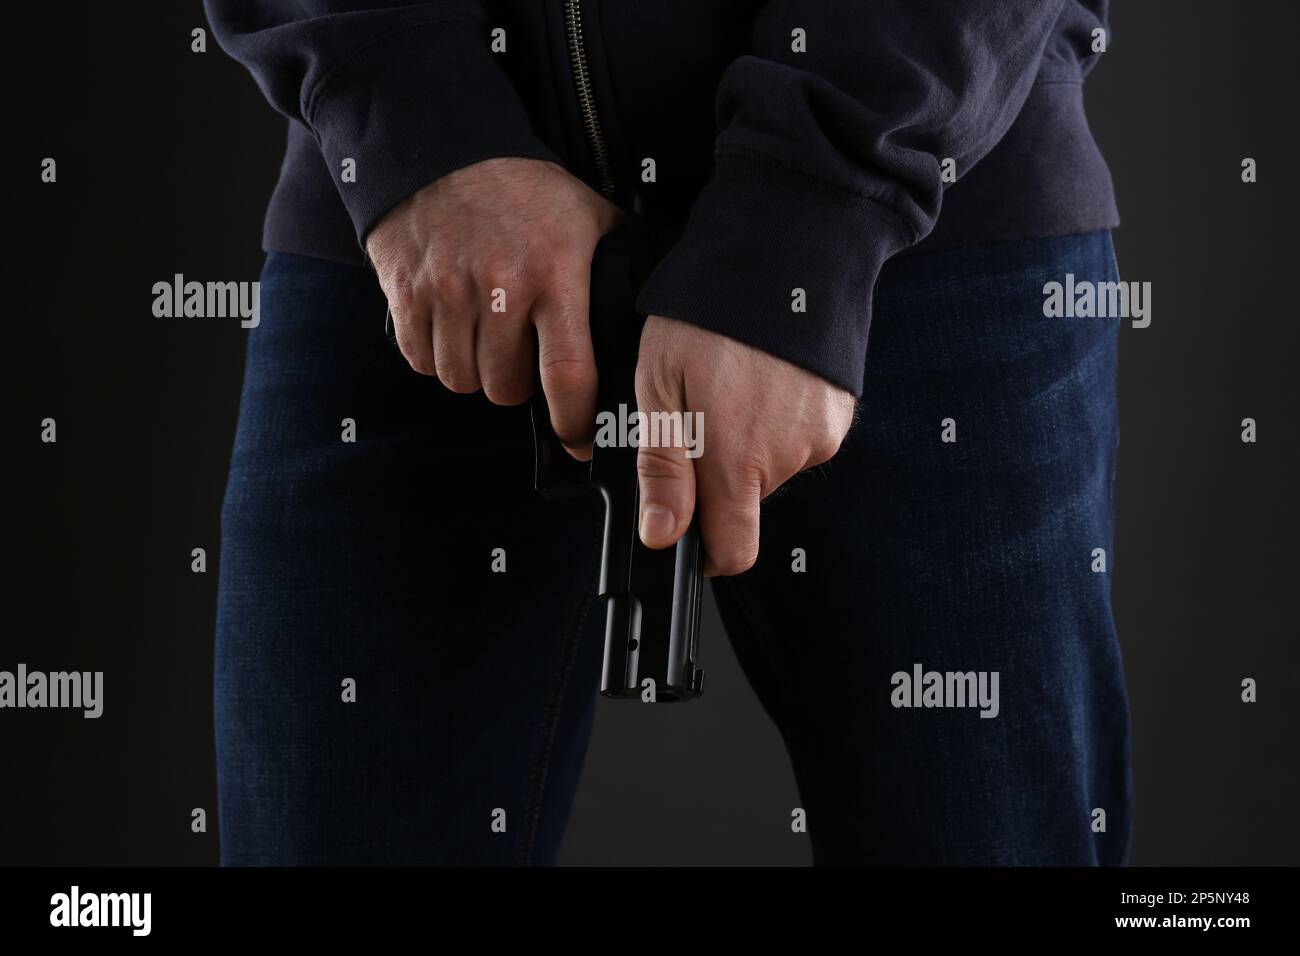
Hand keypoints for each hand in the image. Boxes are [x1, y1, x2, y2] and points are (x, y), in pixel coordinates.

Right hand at [366, 157, 621, 457]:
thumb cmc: (525, 191)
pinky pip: (423, 361)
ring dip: (477, 374)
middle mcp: (500, 288)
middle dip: (518, 388)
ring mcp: (448, 293)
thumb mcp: (588, 217)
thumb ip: (619, 266)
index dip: (573, 420)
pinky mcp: (407, 295)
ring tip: (488, 343)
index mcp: (555, 274)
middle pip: (506, 388)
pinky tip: (454, 330)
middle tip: (524, 363)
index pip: (567, 375)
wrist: (442, 150)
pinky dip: (437, 357)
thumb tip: (657, 318)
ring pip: (462, 381)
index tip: (577, 437)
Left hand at [634, 316, 855, 575]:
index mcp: (739, 460)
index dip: (704, 552)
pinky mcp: (839, 412)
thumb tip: (662, 537)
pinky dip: (776, 419)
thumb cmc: (709, 313)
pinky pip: (799, 436)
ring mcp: (821, 434)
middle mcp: (789, 457)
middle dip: (718, 476)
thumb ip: (664, 468)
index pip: (733, 551)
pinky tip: (761, 378)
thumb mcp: (660, 387)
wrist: (785, 249)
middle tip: (695, 413)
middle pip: (747, 503)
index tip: (684, 531)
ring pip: (772, 467)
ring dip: (747, 444)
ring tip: (729, 384)